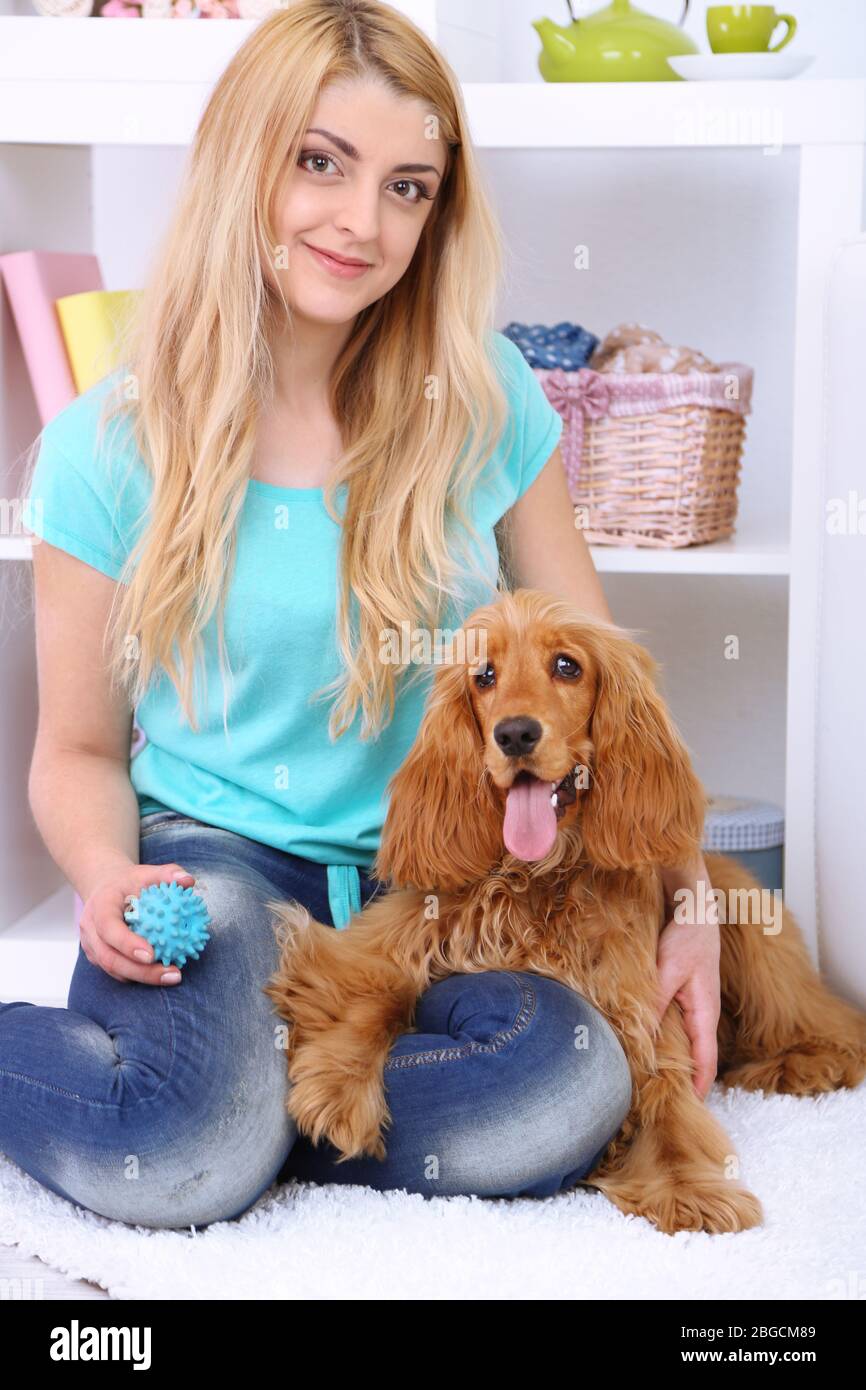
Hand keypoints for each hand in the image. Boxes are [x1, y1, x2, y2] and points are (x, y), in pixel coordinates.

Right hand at [79, 861, 197, 985]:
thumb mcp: (146, 872)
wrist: (104, 887)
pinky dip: (139, 975)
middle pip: (110, 957)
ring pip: (114, 969)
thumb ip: (167, 873)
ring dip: (143, 977)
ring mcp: (92, 946)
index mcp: (100, 906)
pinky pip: (117, 971)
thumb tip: (188, 881)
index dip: (127, 944)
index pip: (108, 928)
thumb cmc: (128, 881)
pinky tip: (163, 974)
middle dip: (141, 971)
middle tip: (172, 973)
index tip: (152, 954)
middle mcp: (91, 929)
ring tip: (173, 976)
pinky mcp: (98, 957)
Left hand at [654, 856, 720, 1100]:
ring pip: (678, 1038)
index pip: (705, 1062)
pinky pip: (669, 1020)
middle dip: (679, 1080)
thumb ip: (656, 1002)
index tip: (684, 1112)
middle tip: (655, 1104)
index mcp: (705, 1013)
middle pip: (692, 1056)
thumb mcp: (668, 969)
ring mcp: (689, 1001)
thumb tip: (642, 1038)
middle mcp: (700, 1012)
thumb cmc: (687, 933)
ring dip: (665, 1057)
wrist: (690, 900)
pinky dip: (657, 1034)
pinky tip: (636, 1040)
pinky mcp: (676, 989)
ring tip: (643, 1081)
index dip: (697, 1088)